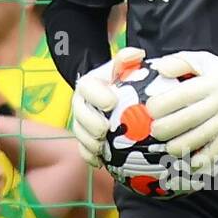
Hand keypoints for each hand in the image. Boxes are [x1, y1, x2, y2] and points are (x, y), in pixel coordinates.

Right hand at [71, 46, 144, 166]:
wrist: (113, 100)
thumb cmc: (122, 83)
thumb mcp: (124, 69)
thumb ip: (128, 60)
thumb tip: (138, 54)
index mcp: (89, 85)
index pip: (87, 87)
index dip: (97, 95)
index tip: (112, 102)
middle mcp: (81, 104)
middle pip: (79, 114)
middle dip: (89, 123)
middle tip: (104, 130)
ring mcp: (81, 123)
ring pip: (79, 134)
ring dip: (88, 142)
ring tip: (101, 148)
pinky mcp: (84, 140)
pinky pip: (83, 151)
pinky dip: (90, 157)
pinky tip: (100, 163)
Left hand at [147, 50, 217, 169]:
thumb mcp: (201, 60)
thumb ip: (179, 62)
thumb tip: (159, 69)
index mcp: (209, 84)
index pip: (184, 95)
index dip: (164, 104)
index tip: (150, 109)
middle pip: (191, 119)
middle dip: (168, 128)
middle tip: (154, 131)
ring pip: (202, 138)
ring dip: (181, 146)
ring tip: (167, 147)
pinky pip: (217, 150)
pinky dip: (203, 160)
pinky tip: (189, 162)